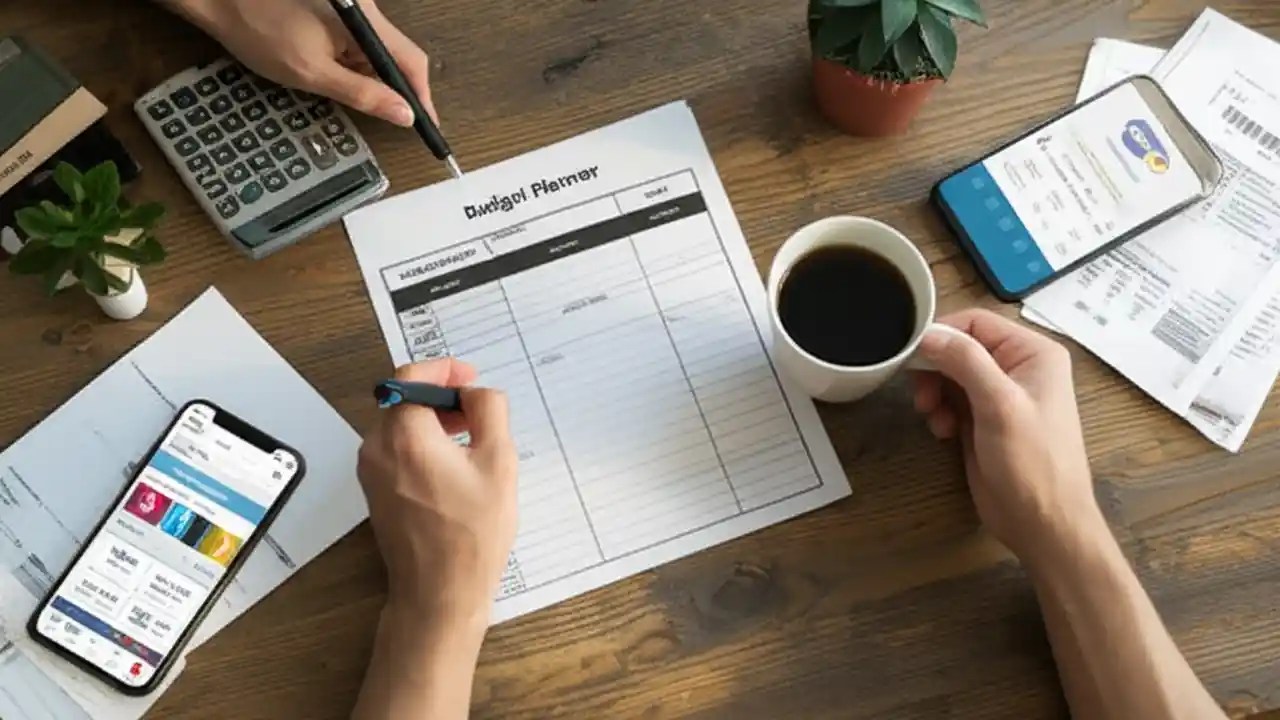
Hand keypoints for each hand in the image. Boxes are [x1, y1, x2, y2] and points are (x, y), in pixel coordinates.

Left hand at [169, 0, 434, 125]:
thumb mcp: (312, 73)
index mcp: (365, 21)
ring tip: (334, 87)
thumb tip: (403, 114)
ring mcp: (352, 8)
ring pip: (376, 51)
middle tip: (385, 119)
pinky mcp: (338, 10)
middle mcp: (366, 9)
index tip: (426, 127)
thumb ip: (363, 95)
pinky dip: (351, 63)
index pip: (411, 62)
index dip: (421, 98)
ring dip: (366, 77)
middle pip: (396, 56)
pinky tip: (327, 71)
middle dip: (391, 90)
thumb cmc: (259, 32)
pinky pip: (358, 41)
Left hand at [356, 359, 516, 620]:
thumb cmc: (472, 534)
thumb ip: (490, 411)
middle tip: (477, 408)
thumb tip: (476, 392)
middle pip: (403, 399)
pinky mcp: (374, 491)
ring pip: (399, 425)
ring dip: (432, 420)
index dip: (444, 369)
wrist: (439, 592)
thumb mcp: (499, 463)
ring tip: (470, 438)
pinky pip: (395, 450)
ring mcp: (371, 472)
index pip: (411, 376)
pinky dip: (421, 443)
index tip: (470, 378)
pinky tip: (453, 464)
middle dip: (441, 395)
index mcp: (405, 436)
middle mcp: (377, 449)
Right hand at [912, 310, 1098, 563]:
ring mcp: (1001, 395)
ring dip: (935, 392)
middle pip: (960, 347)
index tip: (912, 356)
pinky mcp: (985, 420)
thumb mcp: (999, 405)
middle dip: (936, 368)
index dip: (941, 334)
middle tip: (921, 395)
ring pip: (951, 374)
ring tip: (933, 417)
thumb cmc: (1032, 462)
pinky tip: (943, 431)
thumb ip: (965, 361)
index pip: (976, 322)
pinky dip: (941, 411)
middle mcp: (1018, 367)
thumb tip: (927, 334)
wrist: (1043, 523)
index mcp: (1034, 353)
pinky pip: (952, 400)